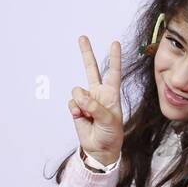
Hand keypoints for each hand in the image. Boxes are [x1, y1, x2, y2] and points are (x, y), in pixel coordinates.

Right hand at [68, 35, 123, 166]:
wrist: (100, 149)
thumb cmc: (111, 134)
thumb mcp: (109, 120)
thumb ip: (95, 107)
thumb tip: (79, 96)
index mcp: (111, 94)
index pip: (113, 72)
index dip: (114, 58)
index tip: (115, 43)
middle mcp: (98, 93)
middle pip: (91, 69)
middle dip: (86, 53)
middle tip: (82, 37)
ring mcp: (86, 100)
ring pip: (77, 91)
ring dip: (81, 103)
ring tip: (89, 116)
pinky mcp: (76, 108)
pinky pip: (72, 104)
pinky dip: (76, 111)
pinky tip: (82, 118)